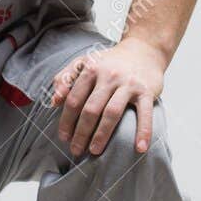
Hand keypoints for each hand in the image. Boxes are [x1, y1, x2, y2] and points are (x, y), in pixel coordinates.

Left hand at [50, 36, 166, 158]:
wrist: (144, 49)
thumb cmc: (111, 61)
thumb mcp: (85, 62)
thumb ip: (65, 78)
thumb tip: (54, 101)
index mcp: (91, 69)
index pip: (74, 99)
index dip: (66, 120)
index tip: (64, 137)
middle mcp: (109, 76)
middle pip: (91, 109)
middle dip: (81, 132)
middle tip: (76, 150)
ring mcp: (129, 83)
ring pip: (112, 113)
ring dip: (102, 135)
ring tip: (94, 151)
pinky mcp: (147, 91)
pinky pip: (145, 114)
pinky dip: (144, 132)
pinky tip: (139, 149)